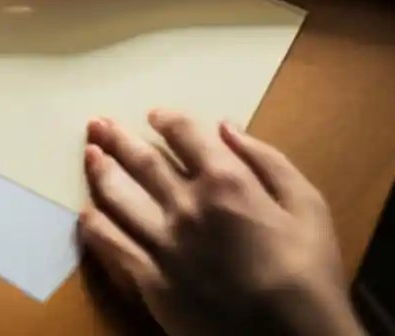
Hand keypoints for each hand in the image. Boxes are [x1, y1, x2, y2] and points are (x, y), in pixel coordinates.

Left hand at [78, 112, 361, 335]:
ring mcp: (162, 242)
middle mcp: (185, 206)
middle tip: (97, 123)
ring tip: (89, 154)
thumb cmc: (309, 273)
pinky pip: (111, 244)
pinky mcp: (149, 278)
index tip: (154, 115)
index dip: (166, 120)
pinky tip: (86, 213)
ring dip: (100, 171)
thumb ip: (267, 161)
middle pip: (142, 161)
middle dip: (117, 138)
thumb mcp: (308, 206)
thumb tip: (228, 127)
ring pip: (118, 197)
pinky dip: (94, 225)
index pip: (185, 136)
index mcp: (225, 182)